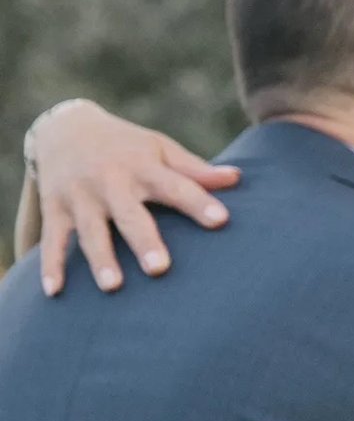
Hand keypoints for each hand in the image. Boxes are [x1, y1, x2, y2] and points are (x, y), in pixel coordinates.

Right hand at [22, 103, 239, 296]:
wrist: (63, 127)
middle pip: (129, 215)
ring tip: (113, 287)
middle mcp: (110, 181)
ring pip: (90, 231)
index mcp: (143, 166)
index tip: (222, 220)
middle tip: (160, 269)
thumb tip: (237, 179)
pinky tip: (54, 292)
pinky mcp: (55, 209)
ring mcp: (80, 197)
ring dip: (100, 259)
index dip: (198, 202)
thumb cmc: (125, 146)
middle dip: (144, 241)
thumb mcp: (159, 148)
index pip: (176, 185)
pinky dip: (50, 266)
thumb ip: (194, 170)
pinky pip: (52, 241)